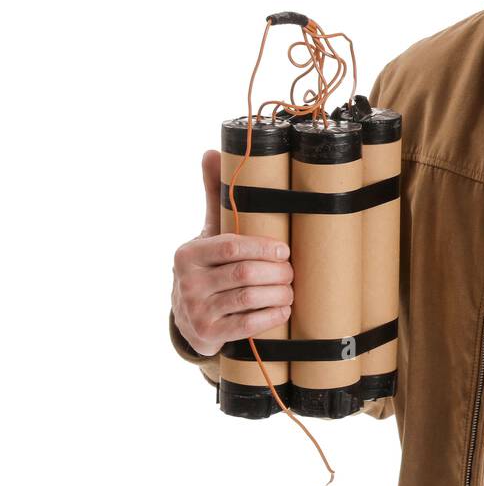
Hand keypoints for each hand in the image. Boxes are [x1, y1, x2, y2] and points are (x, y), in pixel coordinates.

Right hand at [171, 149, 292, 355]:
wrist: (189, 317)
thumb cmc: (209, 266)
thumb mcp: (208, 232)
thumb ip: (213, 196)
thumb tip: (210, 151)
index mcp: (189, 254)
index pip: (231, 246)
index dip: (263, 247)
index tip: (285, 249)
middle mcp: (187, 283)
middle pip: (244, 274)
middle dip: (276, 272)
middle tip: (293, 271)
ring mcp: (196, 311)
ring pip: (247, 300)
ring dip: (278, 294)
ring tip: (291, 289)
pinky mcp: (207, 335)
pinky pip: (245, 325)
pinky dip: (271, 316)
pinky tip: (284, 309)